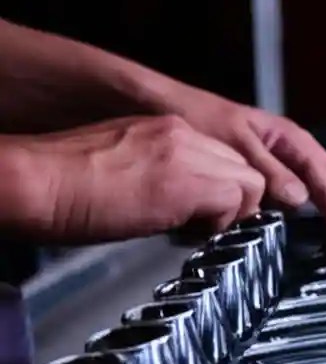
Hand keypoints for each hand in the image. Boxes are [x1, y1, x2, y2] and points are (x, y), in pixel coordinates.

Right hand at [0, 116, 264, 242]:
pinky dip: (221, 224)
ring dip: (230, 213)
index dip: (218, 187)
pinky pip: (236, 203)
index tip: (201, 211)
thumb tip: (170, 203)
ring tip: (195, 231)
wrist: (36, 181)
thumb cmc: (59, 184)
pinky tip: (186, 234)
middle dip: (232, 199)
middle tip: (202, 225)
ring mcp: (188, 157)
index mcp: (163, 129)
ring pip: (250, 183)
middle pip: (242, 166)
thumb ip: (156, 174)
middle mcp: (182, 135)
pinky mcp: (188, 184)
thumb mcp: (119, 167)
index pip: (219, 155)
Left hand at [167, 92, 325, 259]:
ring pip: (323, 188)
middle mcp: (293, 149)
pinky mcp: (265, 169)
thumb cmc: (197, 117)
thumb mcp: (233, 143)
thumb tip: (301, 199)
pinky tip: (311, 228)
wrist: (163, 105)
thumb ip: (267, 171)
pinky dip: (314, 211)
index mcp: (291, 140)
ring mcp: (282, 158)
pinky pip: (299, 191)